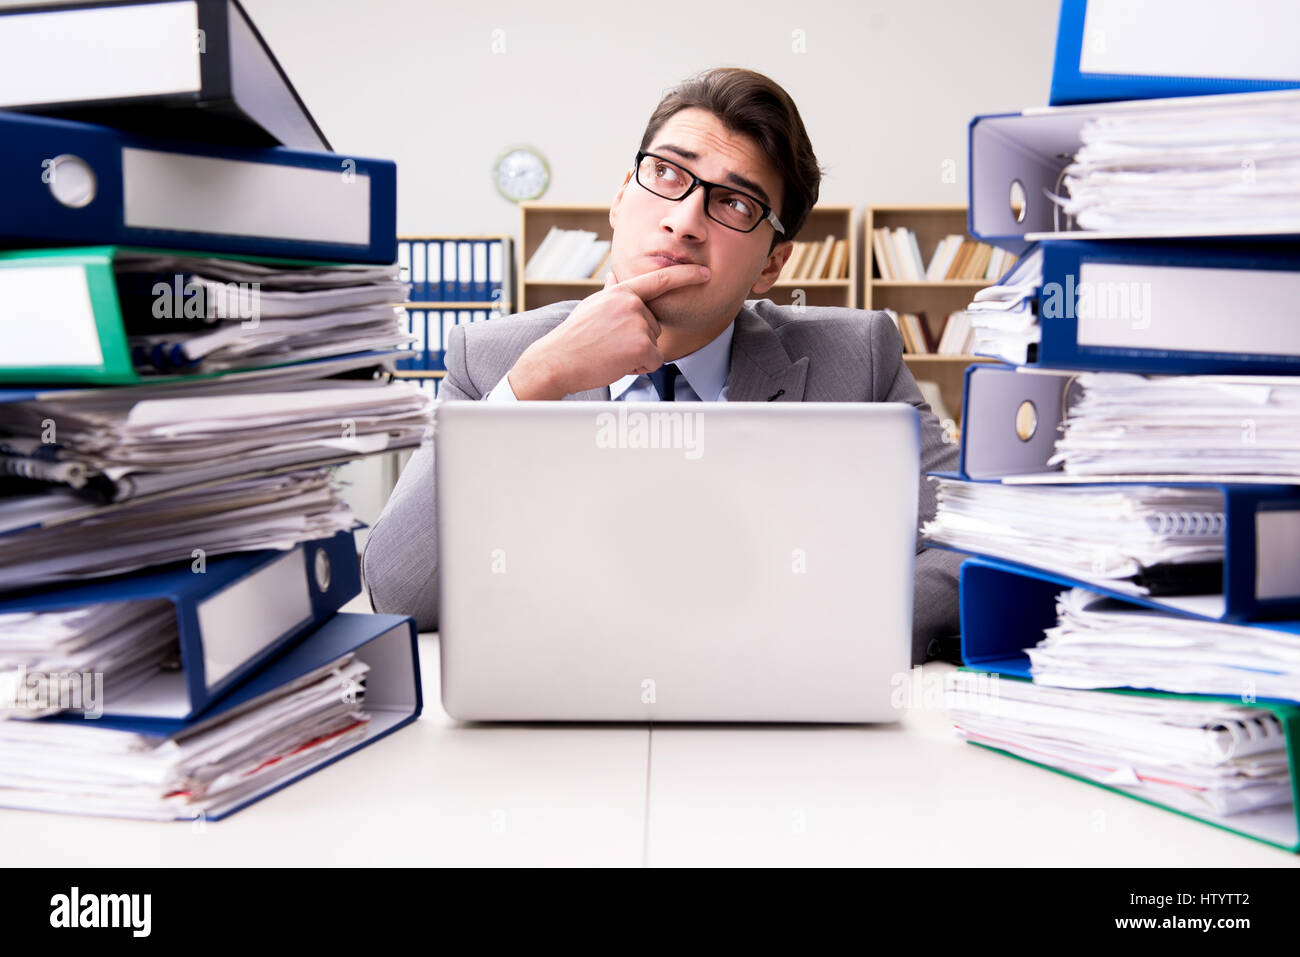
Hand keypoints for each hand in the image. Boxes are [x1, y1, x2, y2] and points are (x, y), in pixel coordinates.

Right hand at [507, 262, 709, 399]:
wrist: (557, 360)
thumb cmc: (574, 337)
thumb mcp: (592, 306)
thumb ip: (611, 294)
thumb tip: (614, 277)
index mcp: (621, 292)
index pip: (660, 280)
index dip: (686, 275)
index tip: (705, 272)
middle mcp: (632, 304)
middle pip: (655, 326)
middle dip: (639, 339)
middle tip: (610, 344)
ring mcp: (638, 324)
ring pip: (654, 345)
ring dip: (637, 355)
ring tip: (610, 353)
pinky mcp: (641, 346)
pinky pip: (654, 362)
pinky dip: (639, 368)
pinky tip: (616, 363)